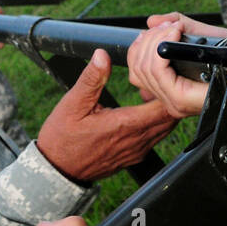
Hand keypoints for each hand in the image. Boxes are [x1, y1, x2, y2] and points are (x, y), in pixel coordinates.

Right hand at [36, 50, 177, 181]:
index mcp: (125, 125)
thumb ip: (92, 79)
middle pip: (170, 119)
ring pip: (164, 130)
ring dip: (161, 112)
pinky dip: (153, 124)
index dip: (167, 90)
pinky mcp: (133, 157)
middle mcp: (136, 141)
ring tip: (147, 95)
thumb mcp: (73, 103)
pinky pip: (153, 139)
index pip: (164, 108)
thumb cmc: (62, 138)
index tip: (160, 76)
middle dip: (169, 99)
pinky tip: (138, 113)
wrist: (56, 170)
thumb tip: (102, 55)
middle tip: (157, 82)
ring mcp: (136, 152)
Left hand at [127, 13, 226, 118]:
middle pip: (143, 70)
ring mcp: (167, 100)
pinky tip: (151, 38)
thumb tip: (153, 21)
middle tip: (171, 25)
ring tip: (163, 28)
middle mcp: (174, 103)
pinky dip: (141, 53)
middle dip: (153, 39)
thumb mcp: (218, 40)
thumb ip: (185, 26)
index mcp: (187, 98)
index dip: (161, 45)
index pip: (158, 73)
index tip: (178, 28)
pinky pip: (139, 75)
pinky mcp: (164, 92)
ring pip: (137, 72)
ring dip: (146, 44)